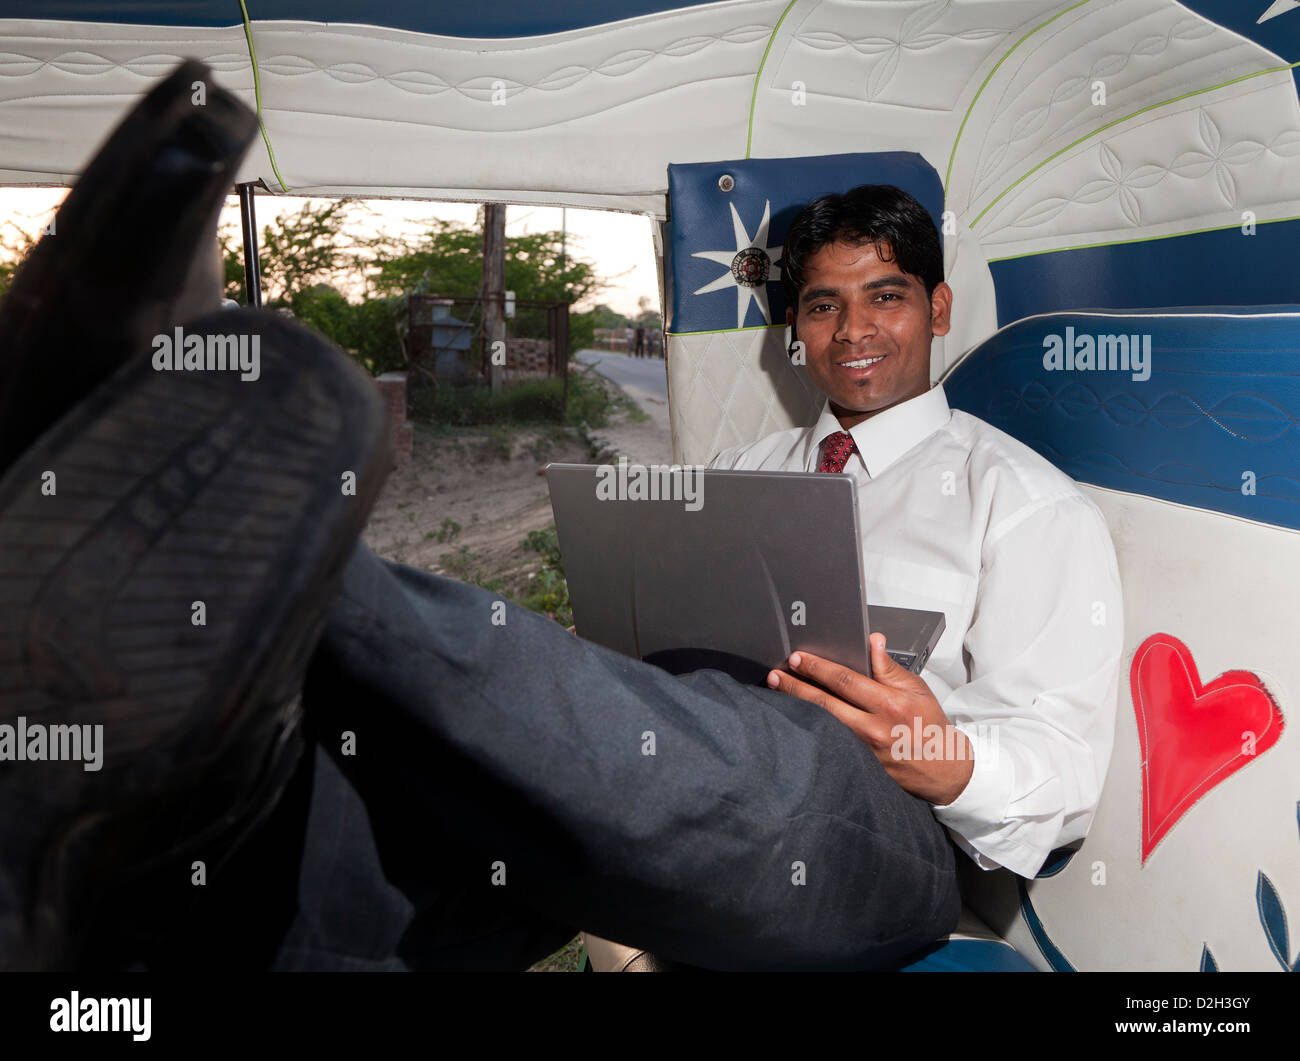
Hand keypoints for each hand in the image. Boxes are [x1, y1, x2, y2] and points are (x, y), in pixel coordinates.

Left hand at [765, 633, 974, 805]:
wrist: (943, 768)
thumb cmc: (929, 725)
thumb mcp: (916, 690)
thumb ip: (889, 667)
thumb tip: (872, 641)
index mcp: (889, 704)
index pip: (845, 681)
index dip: (818, 668)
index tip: (798, 658)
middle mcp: (873, 727)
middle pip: (825, 704)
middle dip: (796, 686)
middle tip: (776, 674)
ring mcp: (863, 750)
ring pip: (821, 725)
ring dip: (796, 707)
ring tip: (777, 692)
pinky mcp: (858, 765)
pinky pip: (828, 744)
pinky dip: (809, 730)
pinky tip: (793, 720)